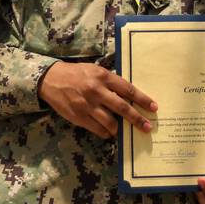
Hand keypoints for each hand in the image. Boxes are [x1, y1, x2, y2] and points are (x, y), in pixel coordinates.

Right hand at [38, 61, 156, 138]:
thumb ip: (110, 82)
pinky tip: (109, 132)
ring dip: (120, 129)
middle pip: (122, 108)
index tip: (153, 107)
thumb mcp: (95, 71)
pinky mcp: (79, 117)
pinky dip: (106, 132)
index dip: (142, 99)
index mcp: (103, 77)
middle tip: (147, 127)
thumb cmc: (76, 74)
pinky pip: (97, 129)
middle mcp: (97, 91)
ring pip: (110, 122)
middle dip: (137, 119)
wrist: (51, 79)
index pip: (127, 89)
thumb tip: (128, 95)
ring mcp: (87, 105)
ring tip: (124, 131)